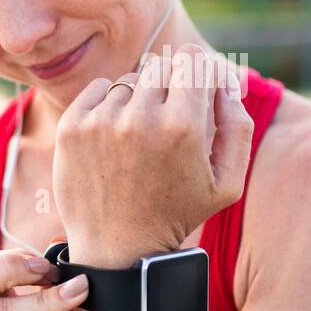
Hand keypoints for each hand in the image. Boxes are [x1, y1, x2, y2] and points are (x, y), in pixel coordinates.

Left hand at [52, 43, 253, 266]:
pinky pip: (98, 89)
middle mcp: (140, 118)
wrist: (118, 250)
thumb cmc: (177, 214)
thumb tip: (226, 82)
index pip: (192, 60)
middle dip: (171, 86)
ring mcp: (101, 121)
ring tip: (141, 139)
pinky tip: (116, 136)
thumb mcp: (227, 182)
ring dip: (140, 100)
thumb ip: (239, 127)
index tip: (197, 90)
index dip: (199, 72)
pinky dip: (109, 104)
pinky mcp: (72, 126)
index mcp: (183, 127)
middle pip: (161, 67)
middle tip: (170, 118)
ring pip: (130, 81)